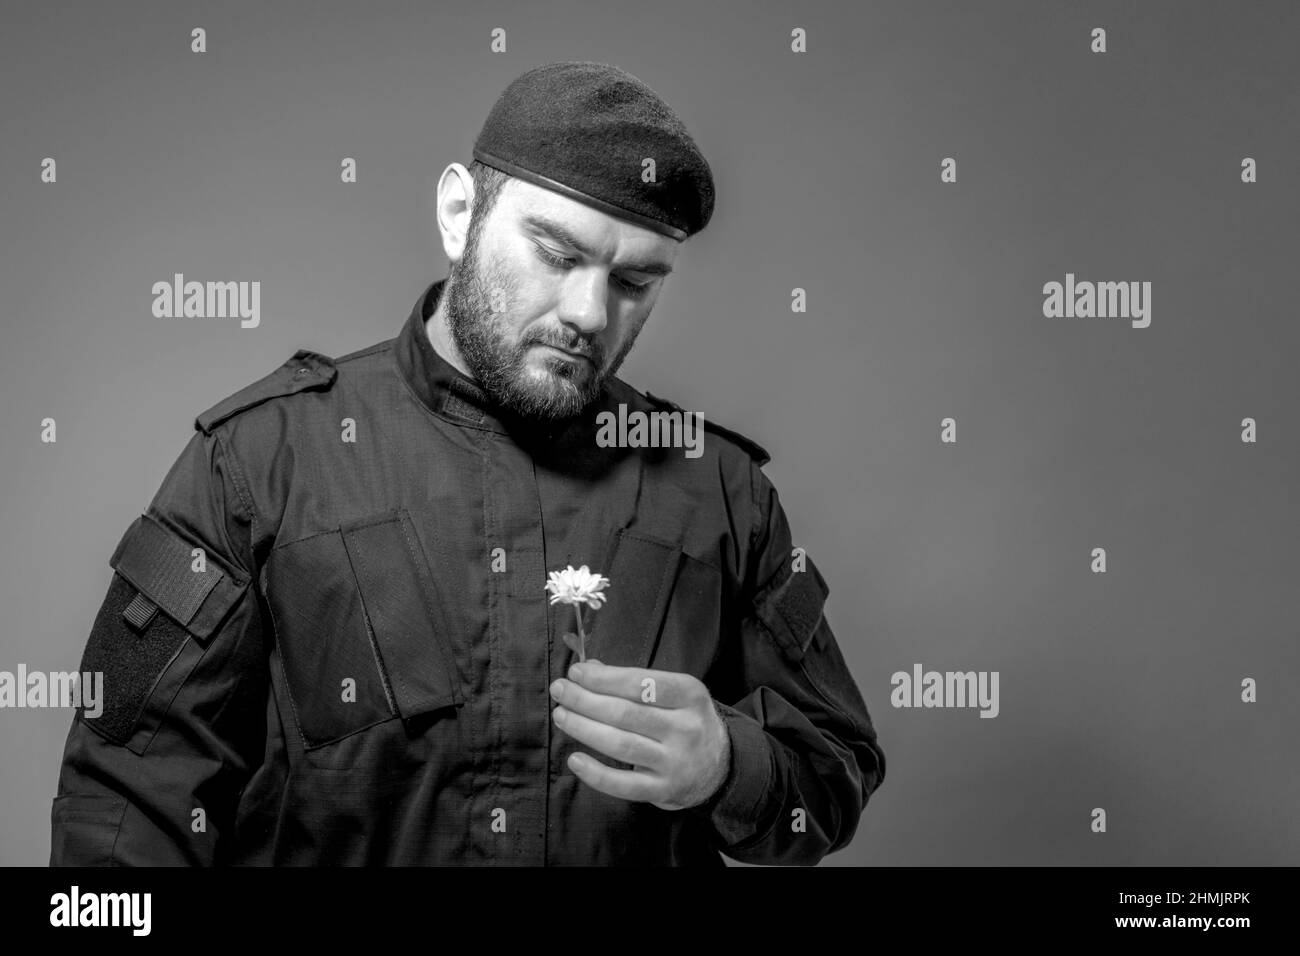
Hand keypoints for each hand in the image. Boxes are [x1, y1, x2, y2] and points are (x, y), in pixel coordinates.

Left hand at [549, 659, 730, 810]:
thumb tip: (590, 667)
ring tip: (561, 716)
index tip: (576, 673)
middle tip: (560, 691)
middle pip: (626, 713)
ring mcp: (676, 761)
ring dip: (584, 729)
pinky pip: (624, 784)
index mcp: (690, 694)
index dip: (605, 678)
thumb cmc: (686, 720)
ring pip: (621, 745)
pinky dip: (596, 774)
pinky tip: (574, 760)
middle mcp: (686, 727)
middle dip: (586, 700)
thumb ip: (633, 680)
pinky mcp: (664, 790)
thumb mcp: (674, 694)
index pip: (641, 683)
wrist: (719, 767)